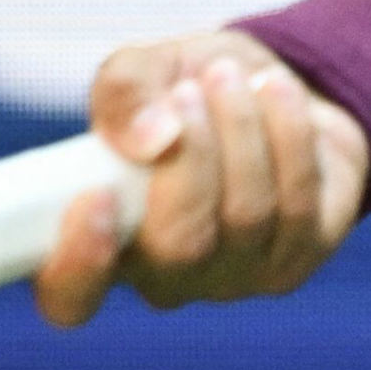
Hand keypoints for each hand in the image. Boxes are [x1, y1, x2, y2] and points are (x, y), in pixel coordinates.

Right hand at [31, 29, 370, 327]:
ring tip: (231, 74)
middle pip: (179, 247)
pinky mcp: (295, 260)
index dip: (78, 265)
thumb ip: (123, 94)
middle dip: (191, 157)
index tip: (97, 195)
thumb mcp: (143, 71)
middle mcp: (165, 276)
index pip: (71, 298)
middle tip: (190, 89)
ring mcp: (234, 277)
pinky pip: (299, 205)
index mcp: (101, 243)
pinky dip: (288, 134)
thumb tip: (150, 138)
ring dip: (241, 130)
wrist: (269, 89)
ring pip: (245, 218)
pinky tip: (276, 91)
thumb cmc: (185, 89)